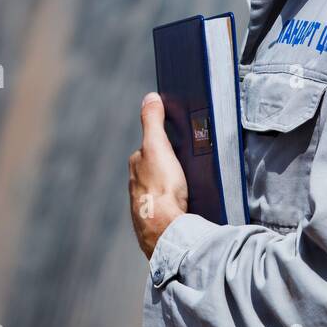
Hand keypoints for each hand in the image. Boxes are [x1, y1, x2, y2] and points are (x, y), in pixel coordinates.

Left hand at [128, 92, 187, 259]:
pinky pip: (168, 208)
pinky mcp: (157, 222)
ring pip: (161, 190)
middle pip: (155, 170)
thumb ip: (152, 122)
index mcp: (136, 166)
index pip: (150, 149)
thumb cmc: (160, 187)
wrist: (165, 229)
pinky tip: (186, 206)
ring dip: (173, 188)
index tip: (180, 144)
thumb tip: (150, 97)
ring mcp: (146, 205)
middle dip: (169, 167)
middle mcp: (137, 186)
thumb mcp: (157, 146)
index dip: (165, 144)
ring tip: (190, 187)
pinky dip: (176, 204)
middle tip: (188, 167)